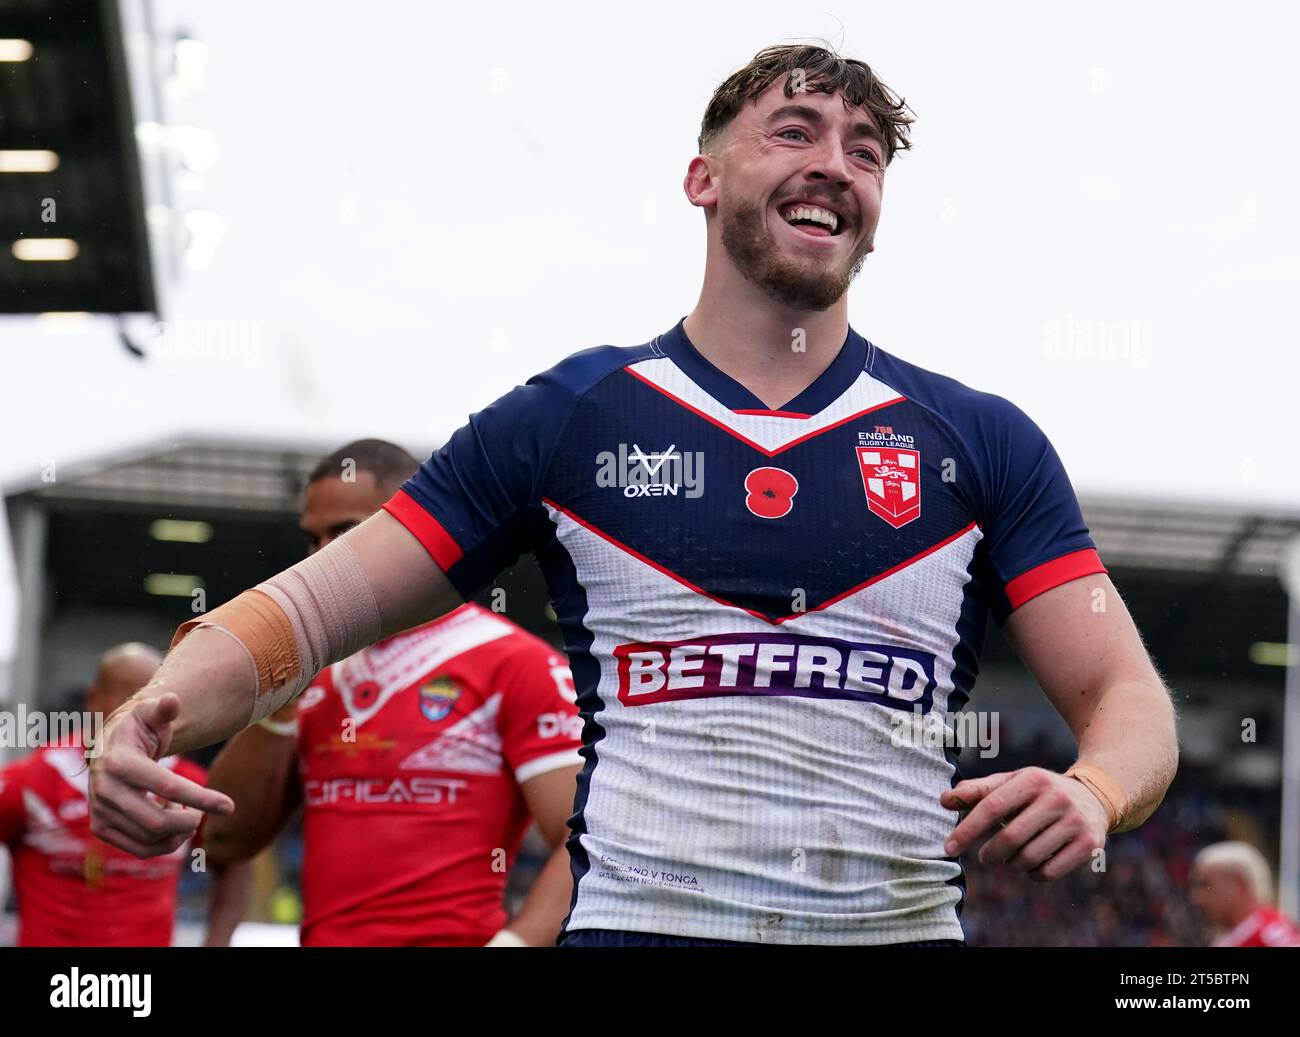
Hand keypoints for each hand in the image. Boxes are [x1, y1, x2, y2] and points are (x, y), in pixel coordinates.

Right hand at [88, 693, 234, 857]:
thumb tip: (172, 700)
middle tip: (203, 811)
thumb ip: (163, 708)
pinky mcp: (101, 828)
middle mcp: (104, 790)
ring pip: (150, 840)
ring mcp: (100, 812)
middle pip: (157, 822)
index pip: (167, 787)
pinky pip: (140, 850)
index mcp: (118, 761)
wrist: (110, 748)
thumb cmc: (140, 728)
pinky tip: (172, 822)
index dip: (202, 797)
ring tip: (186, 811)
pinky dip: (165, 843)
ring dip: (178, 831)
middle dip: (191, 820)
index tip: (230, 806)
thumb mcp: (151, 713)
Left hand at [939, 766, 1108, 880]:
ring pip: (1029, 858)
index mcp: (1032, 779)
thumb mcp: (1011, 783)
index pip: (991, 806)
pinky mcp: (1089, 844)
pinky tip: (1032, 866)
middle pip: (1010, 838)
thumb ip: (977, 791)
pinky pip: (1050, 872)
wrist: (1095, 797)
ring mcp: (1075, 822)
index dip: (967, 829)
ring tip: (1010, 858)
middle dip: (990, 854)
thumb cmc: (1039, 792)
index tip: (949, 847)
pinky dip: (1033, 875)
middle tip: (985, 857)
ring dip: (1012, 865)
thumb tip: (943, 800)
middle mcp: (1056, 798)